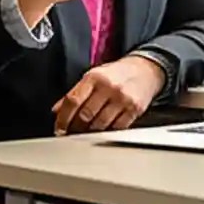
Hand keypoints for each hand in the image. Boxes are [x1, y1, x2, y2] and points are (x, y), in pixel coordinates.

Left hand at [52, 55, 166, 135]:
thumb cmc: (118, 74)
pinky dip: (106, 132)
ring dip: (90, 133)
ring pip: (99, 125)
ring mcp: (122, 98)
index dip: (63, 118)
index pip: (73, 100)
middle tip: (71, 133)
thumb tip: (57, 110)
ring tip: (86, 132)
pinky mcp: (134, 109)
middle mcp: (108, 86)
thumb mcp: (94, 76)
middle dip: (75, 128)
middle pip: (85, 115)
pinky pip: (115, 128)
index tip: (59, 128)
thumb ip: (75, 93)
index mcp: (94, 77)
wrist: (146, 70)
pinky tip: (103, 130)